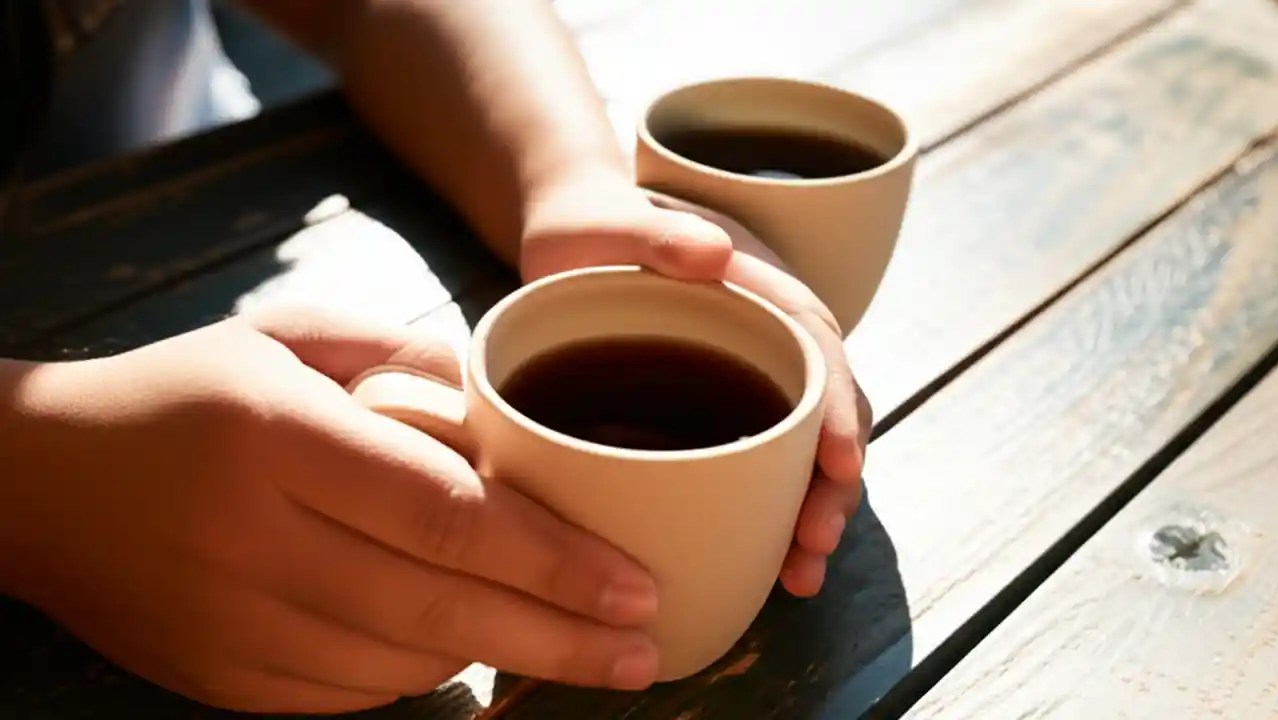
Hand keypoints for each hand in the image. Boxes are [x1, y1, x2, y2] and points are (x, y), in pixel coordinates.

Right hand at [1, 308, 659, 713]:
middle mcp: (257, 542)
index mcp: (281, 440)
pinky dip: (420, 676)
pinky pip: (349, 696)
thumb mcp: (285, 335)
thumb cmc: (181, 393)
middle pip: (443, 609)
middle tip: (645, 652)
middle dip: (562, 639)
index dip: (553, 560)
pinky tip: (467, 648)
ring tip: (573, 644)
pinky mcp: (219, 679)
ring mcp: (234, 626)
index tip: (635, 585)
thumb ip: (398, 353)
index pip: (447, 516)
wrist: (40, 482)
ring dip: (499, 655)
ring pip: (403, 663)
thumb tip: (495, 404)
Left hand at [520, 174, 871, 597]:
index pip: (818, 350)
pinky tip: (764, 566)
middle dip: (831, 484)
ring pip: (799, 452)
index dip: (835, 410)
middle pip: (823, 414)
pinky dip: (767, 514)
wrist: (575, 240)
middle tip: (815, 545)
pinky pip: (758, 464)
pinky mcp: (718, 413)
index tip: (840, 465)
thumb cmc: (597, 226)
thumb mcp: (619, 221)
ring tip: (801, 576)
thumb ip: (662, 234)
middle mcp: (772, 342)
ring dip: (808, 512)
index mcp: (764, 292)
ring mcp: (747, 380)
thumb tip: (718, 254)